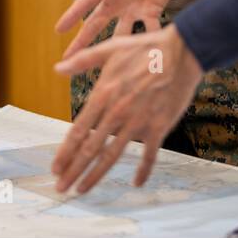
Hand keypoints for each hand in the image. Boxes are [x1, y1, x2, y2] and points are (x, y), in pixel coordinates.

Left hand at [51, 24, 202, 192]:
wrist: (182, 52)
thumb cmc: (146, 48)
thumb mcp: (110, 48)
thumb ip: (82, 61)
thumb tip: (57, 68)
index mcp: (103, 94)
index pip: (78, 131)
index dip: (65, 152)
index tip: (55, 168)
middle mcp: (117, 112)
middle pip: (90, 149)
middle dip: (73, 170)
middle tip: (61, 187)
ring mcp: (138, 122)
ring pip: (112, 156)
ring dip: (95, 175)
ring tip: (82, 190)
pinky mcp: (159, 127)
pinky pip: (149, 154)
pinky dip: (143, 170)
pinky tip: (137, 183)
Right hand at [55, 0, 185, 56]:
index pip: (86, 2)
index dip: (72, 15)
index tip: (58, 30)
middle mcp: (116, 1)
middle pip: (96, 25)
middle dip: (83, 43)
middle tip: (68, 61)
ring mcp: (133, 9)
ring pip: (120, 33)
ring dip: (114, 50)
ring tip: (106, 70)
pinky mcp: (151, 11)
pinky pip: (148, 29)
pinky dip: (148, 42)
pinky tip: (146, 59)